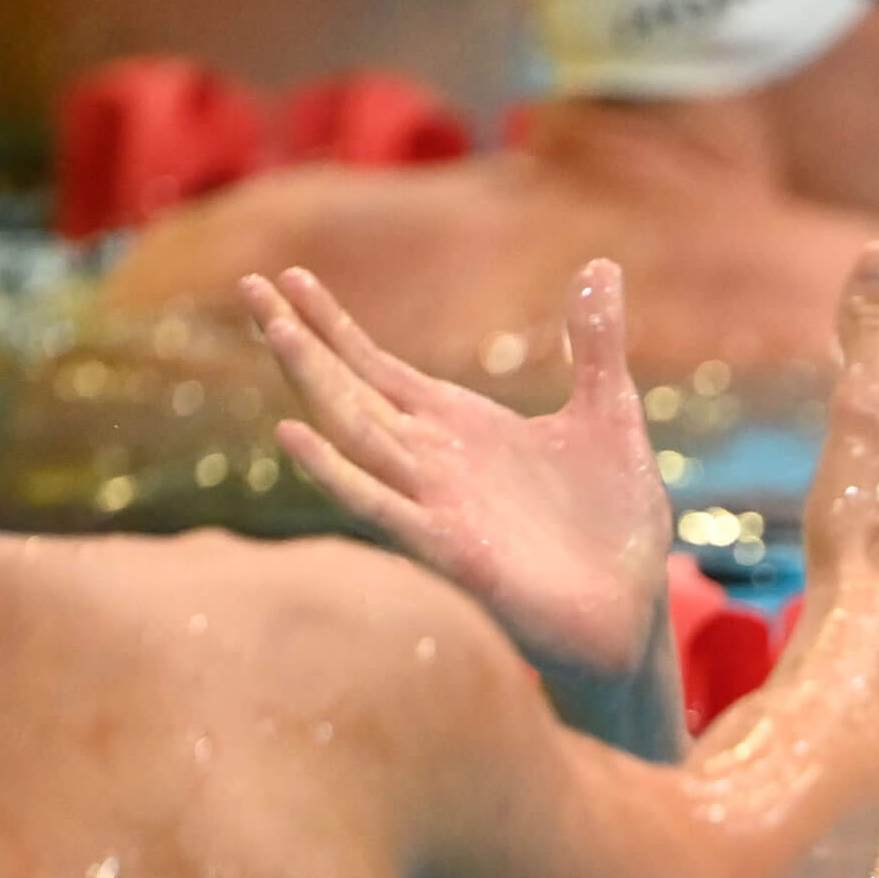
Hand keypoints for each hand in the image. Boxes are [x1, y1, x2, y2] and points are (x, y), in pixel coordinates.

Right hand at [240, 261, 672, 685]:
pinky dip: (336, 471)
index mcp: (463, 429)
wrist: (629, 613)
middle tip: (249, 285)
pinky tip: (293, 432)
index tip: (291, 276)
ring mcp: (434, 504)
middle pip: (349, 391)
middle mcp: (435, 463)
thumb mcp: (610, 414)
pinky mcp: (448, 549)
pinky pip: (379, 505)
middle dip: (302, 341)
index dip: (335, 325)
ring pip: (354, 434)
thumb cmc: (613, 526)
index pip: (380, 369)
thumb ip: (595, 345)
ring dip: (312, 384)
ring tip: (273, 332)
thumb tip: (601, 264)